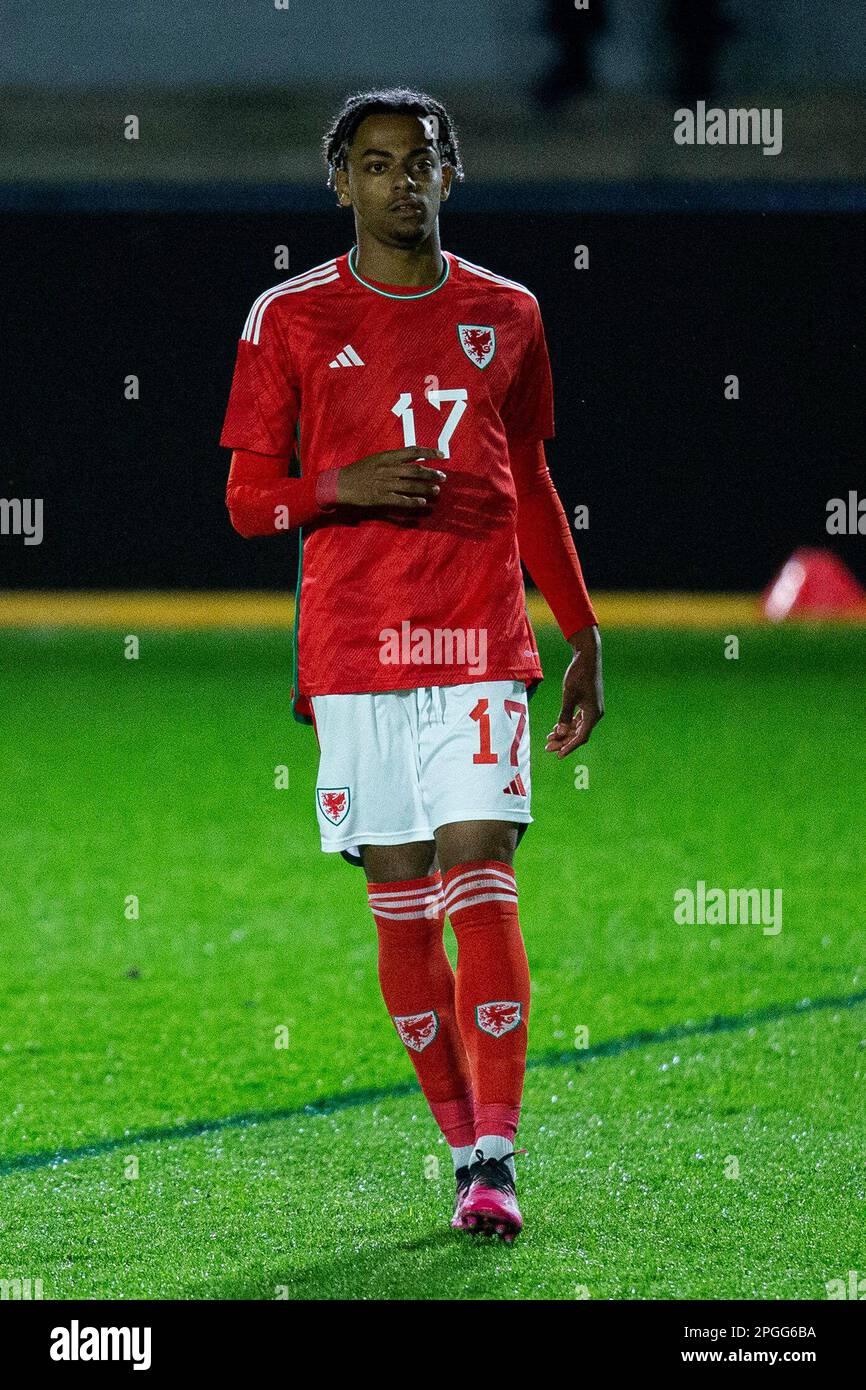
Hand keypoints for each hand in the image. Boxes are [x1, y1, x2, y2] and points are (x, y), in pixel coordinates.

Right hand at [336, 447, 445, 508]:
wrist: (340, 484)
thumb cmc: (357, 471)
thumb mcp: (375, 459)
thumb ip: (392, 459)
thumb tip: (410, 459)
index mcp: (387, 457)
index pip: (412, 451)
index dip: (429, 453)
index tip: (442, 455)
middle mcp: (388, 469)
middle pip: (415, 470)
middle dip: (432, 474)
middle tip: (443, 477)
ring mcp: (385, 484)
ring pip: (411, 485)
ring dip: (426, 488)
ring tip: (437, 490)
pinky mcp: (380, 497)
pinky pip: (401, 500)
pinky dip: (413, 501)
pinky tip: (422, 503)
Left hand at [545, 624, 603, 757]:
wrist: (587, 657)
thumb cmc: (578, 674)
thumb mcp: (568, 695)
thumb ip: (565, 715)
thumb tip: (561, 732)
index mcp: (593, 714)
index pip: (581, 737)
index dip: (569, 747)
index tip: (558, 755)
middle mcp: (595, 714)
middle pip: (579, 734)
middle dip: (563, 741)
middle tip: (548, 748)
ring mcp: (592, 709)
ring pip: (578, 727)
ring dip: (564, 733)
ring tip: (549, 739)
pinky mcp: (588, 703)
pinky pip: (578, 719)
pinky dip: (568, 724)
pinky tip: (556, 728)